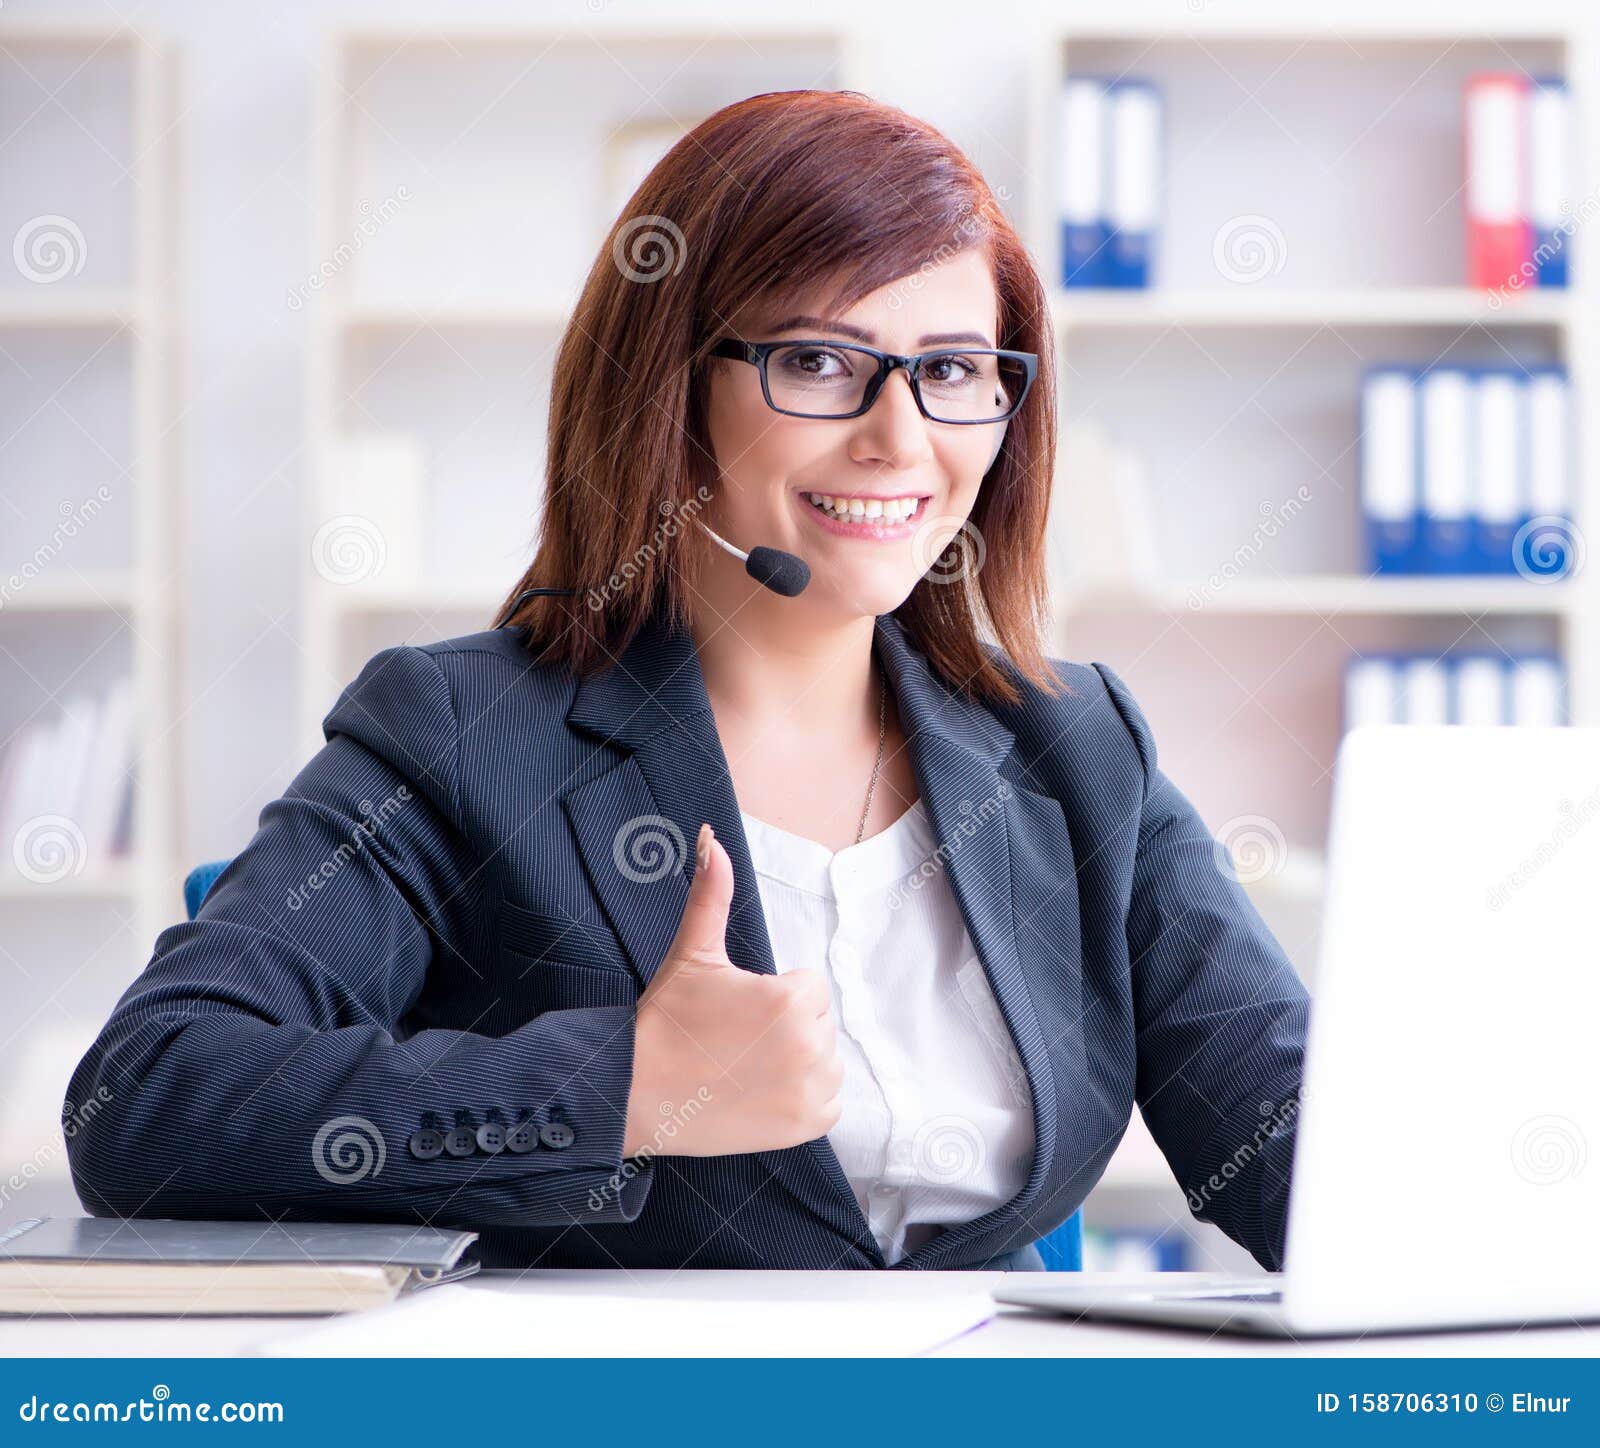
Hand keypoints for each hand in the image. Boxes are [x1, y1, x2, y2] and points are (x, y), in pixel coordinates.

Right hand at [622, 823, 842, 1156]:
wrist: (637, 1094)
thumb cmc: (667, 1021)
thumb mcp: (693, 953)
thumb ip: (711, 892)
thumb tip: (711, 838)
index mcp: (791, 999)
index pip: (810, 988)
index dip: (773, 997)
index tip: (736, 1014)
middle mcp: (809, 1045)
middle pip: (818, 1022)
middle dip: (785, 1027)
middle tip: (735, 1042)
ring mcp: (810, 1090)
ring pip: (826, 1060)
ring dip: (797, 1062)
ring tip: (746, 1067)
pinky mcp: (806, 1126)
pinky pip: (830, 1103)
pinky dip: (803, 1100)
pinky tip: (762, 1093)